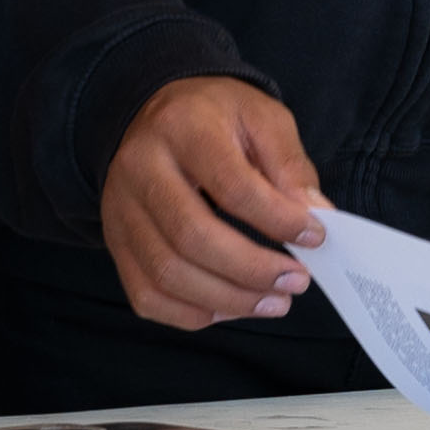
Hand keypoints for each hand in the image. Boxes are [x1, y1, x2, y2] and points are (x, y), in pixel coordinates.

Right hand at [101, 77, 327, 329]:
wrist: (157, 116)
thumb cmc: (216, 119)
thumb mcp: (262, 118)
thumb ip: (290, 166)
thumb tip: (314, 218)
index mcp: (182, 128)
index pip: (230, 185)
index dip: (277, 220)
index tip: (315, 237)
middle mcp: (140, 168)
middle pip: (192, 236)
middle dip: (252, 270)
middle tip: (296, 282)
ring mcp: (120, 209)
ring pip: (168, 273)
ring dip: (229, 299)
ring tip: (274, 301)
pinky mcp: (115, 243)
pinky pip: (147, 296)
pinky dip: (192, 314)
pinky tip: (230, 307)